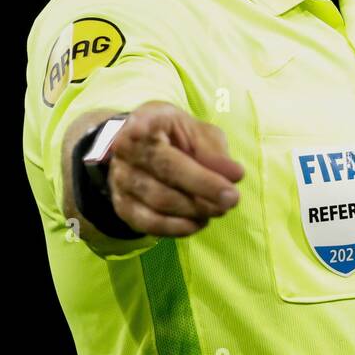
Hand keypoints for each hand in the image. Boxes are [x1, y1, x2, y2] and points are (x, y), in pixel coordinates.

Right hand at [105, 101, 245, 237]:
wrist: (139, 141)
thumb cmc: (173, 132)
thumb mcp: (196, 130)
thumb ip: (214, 151)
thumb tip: (235, 175)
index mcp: (142, 127)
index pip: (171, 160)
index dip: (202, 178)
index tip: (234, 185)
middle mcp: (124, 155)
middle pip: (165, 187)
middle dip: (205, 196)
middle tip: (232, 200)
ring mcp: (119, 182)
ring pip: (160, 207)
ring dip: (194, 212)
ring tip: (219, 208)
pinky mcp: (122, 206)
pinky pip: (150, 225)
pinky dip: (179, 228)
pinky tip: (199, 221)